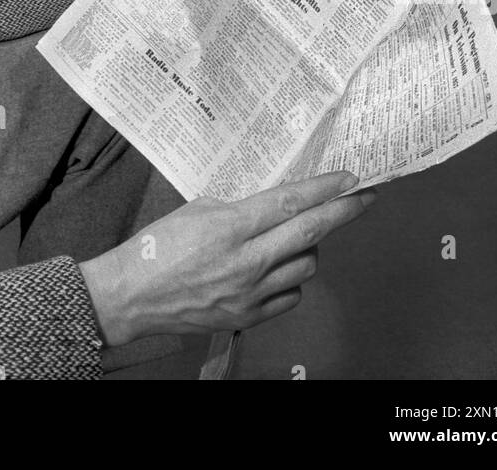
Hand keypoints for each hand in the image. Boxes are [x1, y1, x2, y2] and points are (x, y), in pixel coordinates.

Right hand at [80, 171, 375, 345]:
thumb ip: (239, 209)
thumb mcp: (198, 210)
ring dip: (309, 248)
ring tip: (295, 236)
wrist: (132, 296)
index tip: (350, 179)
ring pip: (305, 267)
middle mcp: (246, 262)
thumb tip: (273, 206)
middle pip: (309, 234)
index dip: (324, 190)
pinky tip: (279, 269)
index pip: (289, 203)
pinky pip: (290, 297)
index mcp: (230, 228)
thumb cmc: (157, 248)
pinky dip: (292, 280)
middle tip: (365, 197)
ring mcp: (250, 294)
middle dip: (342, 212)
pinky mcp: (247, 317)